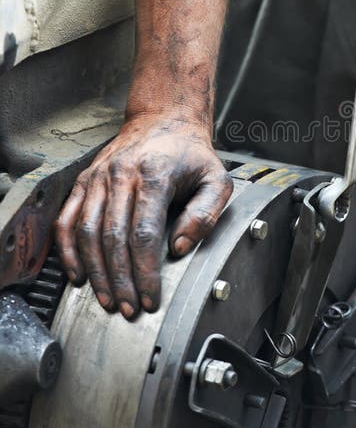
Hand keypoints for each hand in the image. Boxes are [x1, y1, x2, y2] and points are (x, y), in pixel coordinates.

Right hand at [54, 114, 231, 318]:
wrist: (164, 119)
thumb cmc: (190, 154)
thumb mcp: (216, 179)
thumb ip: (205, 214)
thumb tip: (179, 247)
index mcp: (154, 175)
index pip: (144, 233)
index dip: (146, 271)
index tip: (151, 297)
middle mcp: (120, 175)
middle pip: (113, 237)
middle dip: (120, 280)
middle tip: (129, 309)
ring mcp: (98, 178)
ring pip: (86, 232)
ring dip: (95, 272)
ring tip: (107, 300)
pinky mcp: (84, 181)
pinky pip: (66, 220)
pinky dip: (68, 251)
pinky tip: (77, 275)